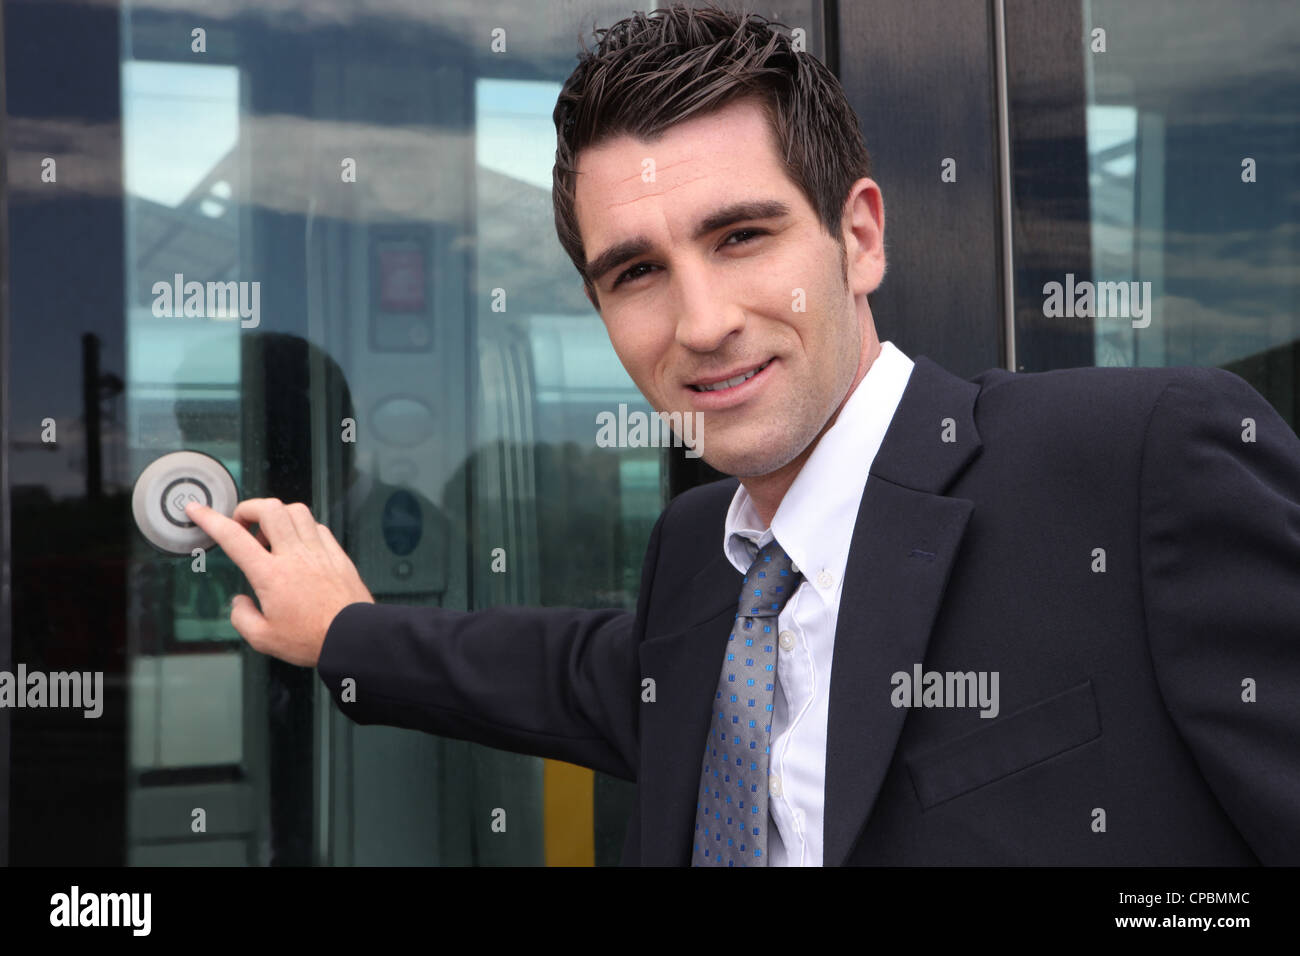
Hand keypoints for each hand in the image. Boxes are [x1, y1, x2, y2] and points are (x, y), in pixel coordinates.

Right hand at [184, 497, 374, 667]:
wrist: (354, 637)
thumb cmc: (312, 640)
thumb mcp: (263, 639)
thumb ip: (242, 617)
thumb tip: (240, 602)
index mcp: (271, 575)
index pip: (233, 537)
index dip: (210, 519)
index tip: (197, 510)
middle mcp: (295, 556)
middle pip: (270, 508)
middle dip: (248, 509)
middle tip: (243, 526)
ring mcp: (319, 551)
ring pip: (297, 511)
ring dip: (278, 515)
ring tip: (271, 538)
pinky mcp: (337, 554)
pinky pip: (318, 526)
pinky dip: (303, 528)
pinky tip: (299, 546)